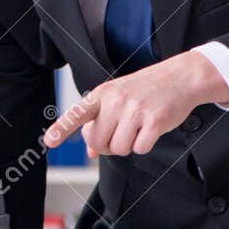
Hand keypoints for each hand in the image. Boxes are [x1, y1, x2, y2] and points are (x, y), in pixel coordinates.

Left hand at [41, 50, 228, 157]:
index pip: (78, 113)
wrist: (179, 77)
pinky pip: (140, 149)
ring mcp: (135, 110)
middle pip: (98, 142)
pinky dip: (144, 145)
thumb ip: (100, 122)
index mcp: (101, 94)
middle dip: (108, 145)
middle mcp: (115, 101)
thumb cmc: (144, 89)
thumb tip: (91, 152)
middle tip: (120, 133)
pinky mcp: (154, 121)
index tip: (49, 141)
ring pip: (119, 149)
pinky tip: (150, 129)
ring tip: (137, 128)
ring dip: (127, 146)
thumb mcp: (117, 99)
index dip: (62, 129)